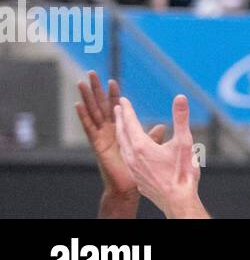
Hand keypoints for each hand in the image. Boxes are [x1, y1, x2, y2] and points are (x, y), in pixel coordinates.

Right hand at [75, 72, 164, 198]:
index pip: (117, 108)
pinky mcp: (98, 145)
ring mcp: (102, 137)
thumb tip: (162, 126)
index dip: (115, 94)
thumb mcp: (149, 147)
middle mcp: (109, 131)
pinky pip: (89, 128)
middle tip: (91, 73)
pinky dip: (83, 116)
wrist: (130, 186)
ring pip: (93, 112)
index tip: (113, 80)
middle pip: (101, 105)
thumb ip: (153, 135)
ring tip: (81, 82)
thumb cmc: (139, 169)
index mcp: (121, 130)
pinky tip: (78, 104)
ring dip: (87, 97)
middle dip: (96, 89)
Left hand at [115, 94, 206, 218]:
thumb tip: (180, 98)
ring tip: (122, 126)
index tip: (122, 100)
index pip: (130, 123)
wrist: (177, 201)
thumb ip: (181, 118)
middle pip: (122, 134)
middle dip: (120, 119)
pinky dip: (126, 146)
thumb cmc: (182, 173)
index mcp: (142, 147)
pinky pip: (127, 157)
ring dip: (121, 133)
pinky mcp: (137, 177)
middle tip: (117, 108)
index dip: (127, 110)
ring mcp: (133, 168)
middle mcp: (133, 157)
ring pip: (123, 147)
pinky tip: (132, 149)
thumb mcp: (185, 142)